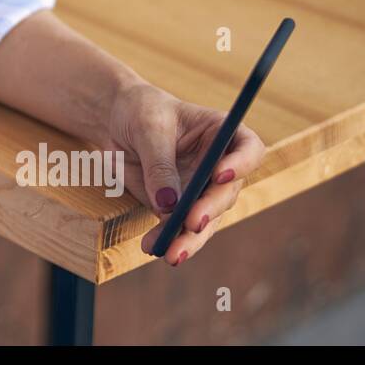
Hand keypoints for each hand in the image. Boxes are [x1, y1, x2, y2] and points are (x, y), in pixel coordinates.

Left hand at [102, 81, 265, 266]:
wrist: (115, 122)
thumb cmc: (139, 111)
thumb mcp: (147, 127)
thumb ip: (159, 163)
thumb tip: (169, 204)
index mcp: (221, 133)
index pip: (248, 149)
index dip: (240, 164)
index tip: (218, 174)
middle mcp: (219, 165)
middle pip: (227, 192)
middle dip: (210, 210)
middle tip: (191, 222)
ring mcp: (201, 189)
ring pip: (206, 219)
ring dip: (190, 238)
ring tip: (170, 253)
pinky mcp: (179, 207)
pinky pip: (179, 228)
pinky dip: (168, 240)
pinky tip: (152, 247)